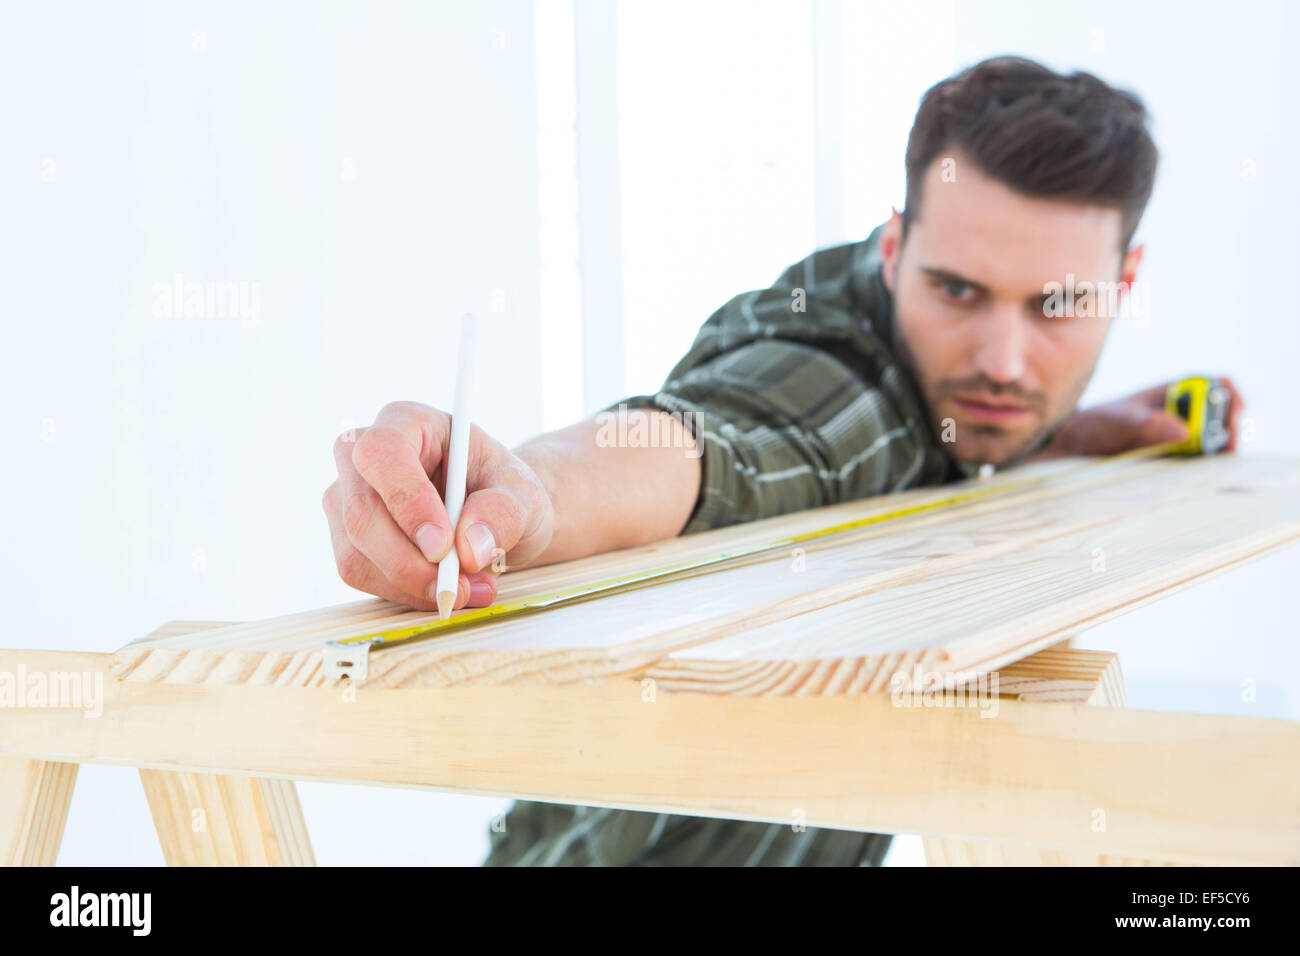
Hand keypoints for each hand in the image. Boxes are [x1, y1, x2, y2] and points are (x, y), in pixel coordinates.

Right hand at [321, 401, 554, 610]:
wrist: (494, 514)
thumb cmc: (504, 490)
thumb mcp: (523, 493)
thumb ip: (503, 512)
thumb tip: (470, 547)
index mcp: (407, 421)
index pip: (383, 453)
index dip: (406, 501)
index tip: (442, 546)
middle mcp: (363, 455)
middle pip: (362, 514)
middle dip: (411, 563)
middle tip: (462, 586)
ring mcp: (346, 498)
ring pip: (357, 554)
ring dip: (414, 585)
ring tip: (472, 589)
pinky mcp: (346, 538)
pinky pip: (363, 576)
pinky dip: (407, 594)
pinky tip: (449, 590)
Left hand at [1033, 377, 1244, 458]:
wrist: (1072, 451)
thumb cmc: (1094, 425)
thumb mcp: (1115, 421)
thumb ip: (1144, 424)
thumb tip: (1181, 434)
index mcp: (1175, 392)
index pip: (1218, 386)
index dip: (1229, 398)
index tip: (1230, 416)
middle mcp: (1184, 414)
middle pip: (1224, 420)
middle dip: (1228, 434)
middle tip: (1220, 452)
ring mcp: (1182, 439)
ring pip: (1216, 446)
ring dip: (1216, 456)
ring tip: (1205, 468)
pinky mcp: (1175, 463)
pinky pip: (1199, 467)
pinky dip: (1202, 473)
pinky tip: (1195, 481)